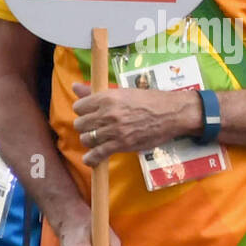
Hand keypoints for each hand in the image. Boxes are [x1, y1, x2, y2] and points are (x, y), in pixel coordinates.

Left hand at [72, 82, 199, 165]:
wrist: (171, 113)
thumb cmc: (148, 100)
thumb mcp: (122, 92)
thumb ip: (95, 92)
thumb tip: (74, 86)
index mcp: (107, 97)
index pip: (79, 106)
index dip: (83, 111)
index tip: (88, 113)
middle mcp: (108, 113)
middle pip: (80, 124)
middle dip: (85, 126)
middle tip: (94, 127)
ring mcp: (114, 130)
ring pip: (87, 139)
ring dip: (90, 140)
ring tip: (98, 139)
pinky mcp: (121, 144)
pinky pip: (98, 154)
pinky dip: (92, 158)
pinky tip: (92, 158)